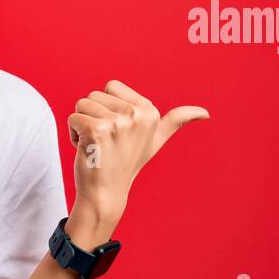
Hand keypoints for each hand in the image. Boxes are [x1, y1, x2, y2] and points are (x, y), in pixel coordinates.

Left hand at [66, 80, 208, 228]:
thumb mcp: (156, 140)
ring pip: (82, 104)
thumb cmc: (127, 164)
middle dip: (93, 116)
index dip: (107, 108)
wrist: (106, 192)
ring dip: (82, 125)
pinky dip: (73, 134)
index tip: (117, 131)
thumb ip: (176, 121)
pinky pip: (73, 118)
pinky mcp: (98, 129)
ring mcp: (119, 122)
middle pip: (94, 94)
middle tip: (105, 142)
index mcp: (150, 110)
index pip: (111, 86)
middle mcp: (138, 114)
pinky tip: (87, 150)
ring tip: (96, 145)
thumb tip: (205, 113)